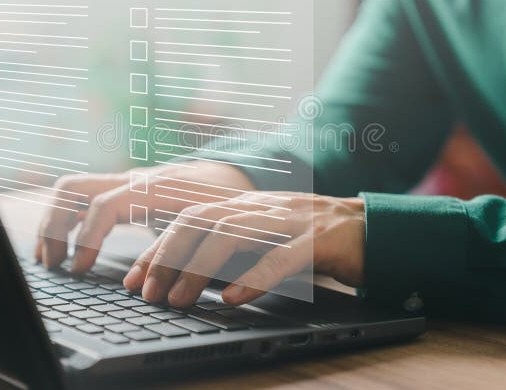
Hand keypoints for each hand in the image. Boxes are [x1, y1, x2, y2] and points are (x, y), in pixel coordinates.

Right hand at [34, 161, 254, 271]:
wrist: (234, 179)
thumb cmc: (226, 206)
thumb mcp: (211, 228)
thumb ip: (179, 251)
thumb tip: (141, 284)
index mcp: (155, 187)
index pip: (105, 204)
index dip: (87, 238)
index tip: (79, 269)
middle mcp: (133, 179)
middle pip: (74, 188)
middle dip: (55, 226)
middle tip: (53, 265)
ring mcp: (125, 181)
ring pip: (72, 189)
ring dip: (53, 221)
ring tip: (48, 259)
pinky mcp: (122, 190)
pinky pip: (82, 197)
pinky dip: (65, 219)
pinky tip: (62, 247)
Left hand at [122, 192, 365, 306]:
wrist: (370, 227)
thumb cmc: (313, 238)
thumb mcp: (265, 238)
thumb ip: (231, 249)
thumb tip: (184, 276)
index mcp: (245, 206)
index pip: (189, 218)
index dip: (158, 248)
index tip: (134, 279)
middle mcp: (261, 207)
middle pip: (201, 220)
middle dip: (168, 255)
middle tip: (149, 293)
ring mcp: (289, 220)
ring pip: (232, 233)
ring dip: (199, 268)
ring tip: (179, 298)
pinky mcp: (318, 239)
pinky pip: (282, 257)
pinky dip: (255, 277)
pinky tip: (235, 298)